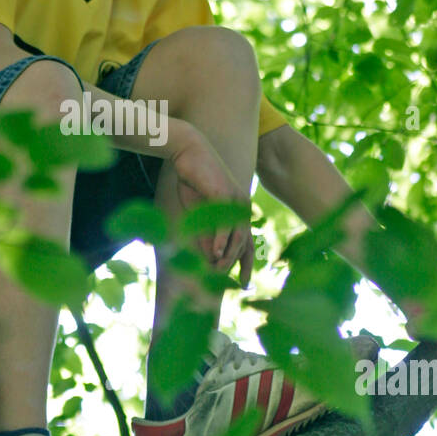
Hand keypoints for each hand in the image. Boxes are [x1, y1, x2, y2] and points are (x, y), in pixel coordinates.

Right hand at [168, 125, 253, 286]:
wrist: (189, 152)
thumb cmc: (192, 180)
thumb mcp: (197, 211)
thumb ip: (204, 232)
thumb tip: (208, 257)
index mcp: (238, 210)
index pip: (247, 242)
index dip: (247, 263)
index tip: (245, 283)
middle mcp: (242, 207)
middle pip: (244, 243)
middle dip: (236, 264)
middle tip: (227, 282)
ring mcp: (236, 201)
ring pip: (237, 236)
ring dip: (228, 256)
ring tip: (218, 270)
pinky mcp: (225, 196)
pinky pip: (225, 224)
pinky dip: (220, 240)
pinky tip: (213, 253)